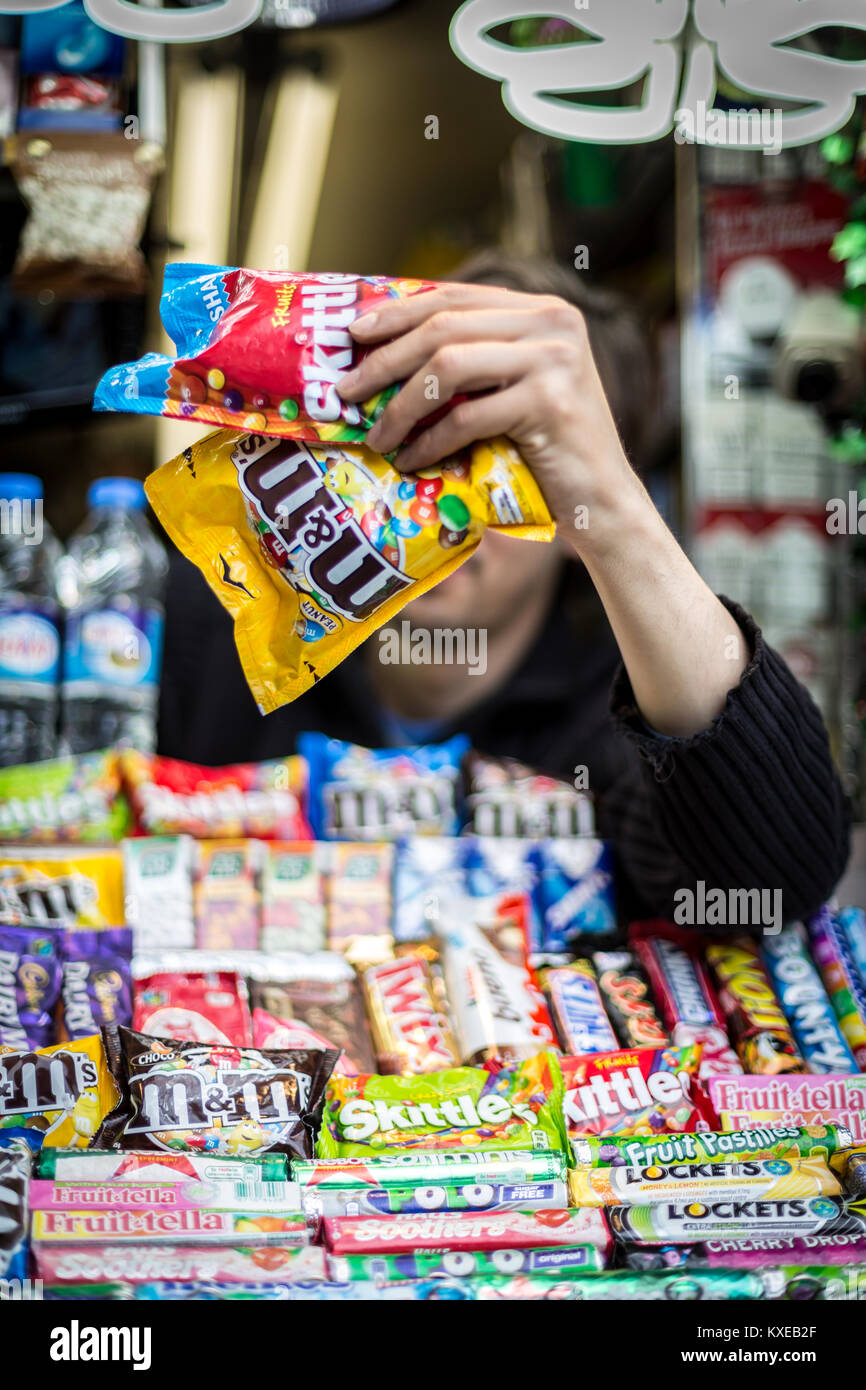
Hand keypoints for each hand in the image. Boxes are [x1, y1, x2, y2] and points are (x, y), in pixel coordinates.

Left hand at [337, 281, 643, 540]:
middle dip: (385, 360)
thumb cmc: (547, 451)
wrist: (602, 501)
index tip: (352, 335)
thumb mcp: (510, 389)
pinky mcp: (549, 403)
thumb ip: (472, 360)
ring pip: (448, 366)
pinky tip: (411, 461)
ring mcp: (554, 360)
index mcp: (543, 309)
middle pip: (443, 327)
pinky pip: (467, 417)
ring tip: (375, 437)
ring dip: (400, 405)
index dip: (397, 312)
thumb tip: (383, 351)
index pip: (454, 297)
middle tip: (345, 390)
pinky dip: (430, 442)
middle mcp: (554, 322)